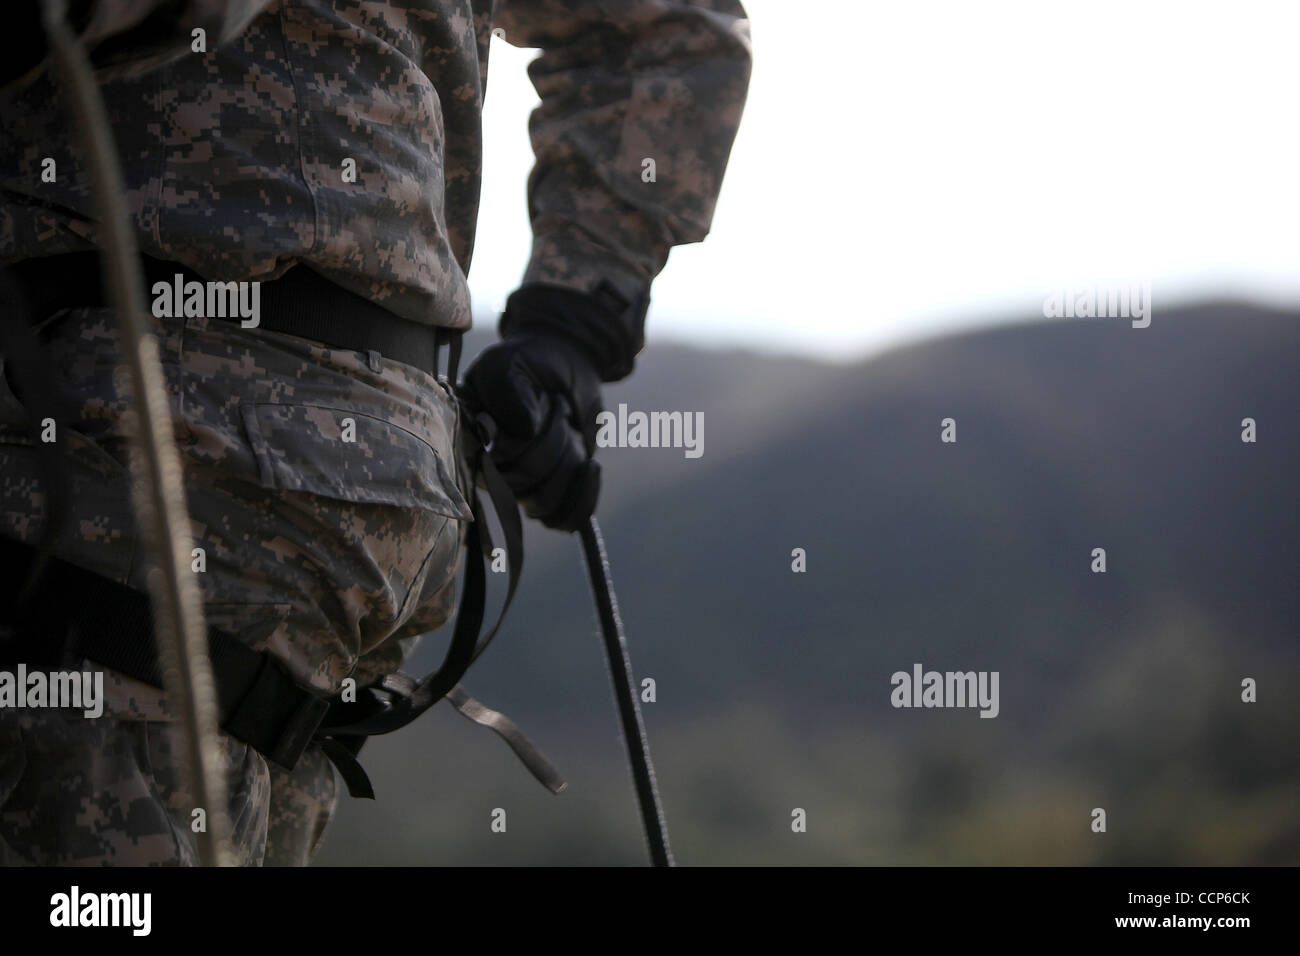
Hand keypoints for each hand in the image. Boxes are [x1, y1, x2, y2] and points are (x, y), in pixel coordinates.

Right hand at [460, 332, 602, 531]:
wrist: (563, 363)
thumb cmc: (528, 362)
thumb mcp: (508, 363)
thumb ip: (508, 391)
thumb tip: (525, 430)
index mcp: (471, 444)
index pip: (491, 468)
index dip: (520, 442)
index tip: (543, 399)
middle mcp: (492, 472)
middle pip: (523, 483)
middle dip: (552, 438)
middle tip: (556, 403)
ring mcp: (523, 487)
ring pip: (544, 502)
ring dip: (567, 459)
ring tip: (568, 426)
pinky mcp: (554, 493)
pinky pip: (565, 520)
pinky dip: (583, 498)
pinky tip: (591, 465)